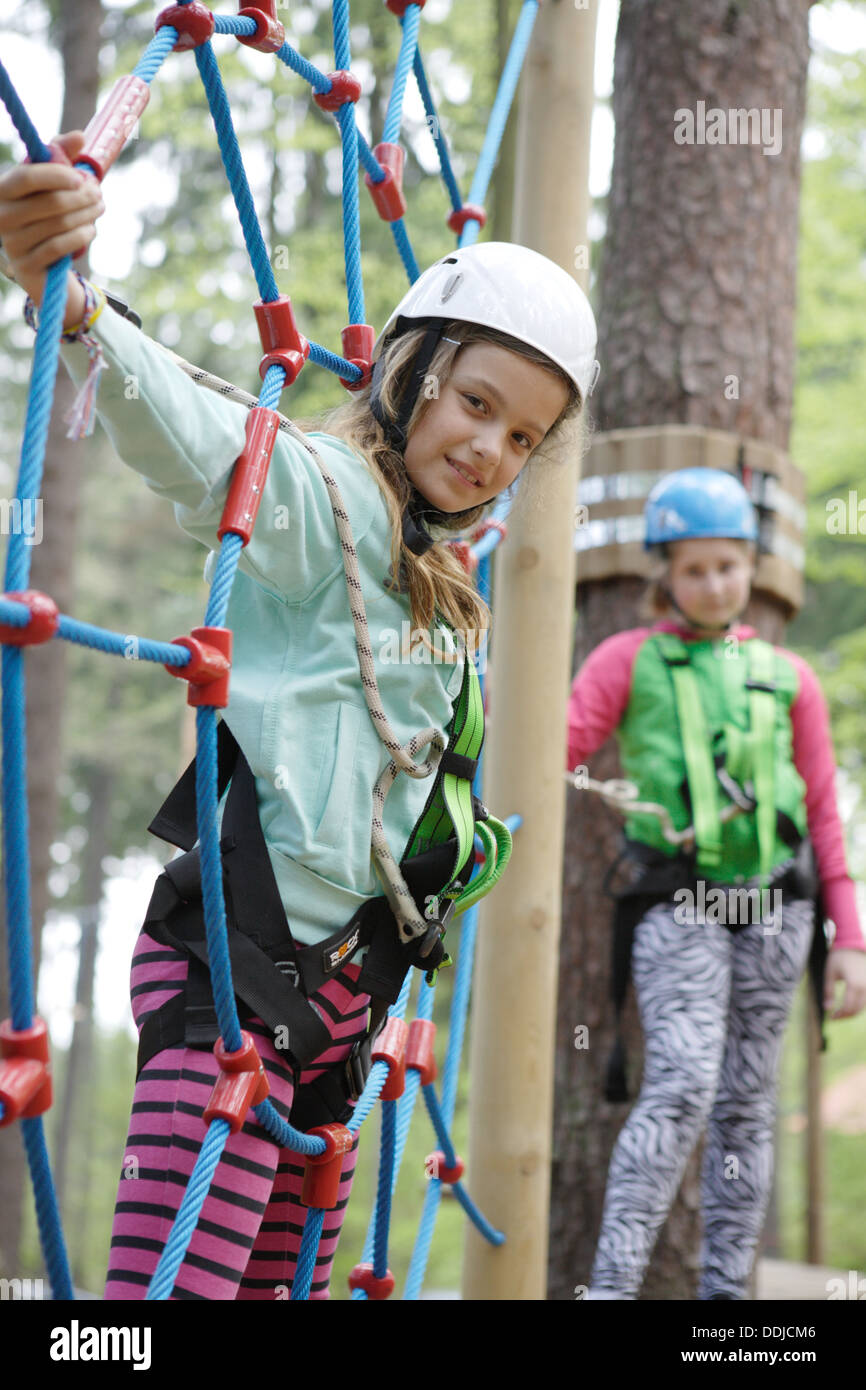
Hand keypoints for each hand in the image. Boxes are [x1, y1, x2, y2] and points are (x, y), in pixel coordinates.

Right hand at [0, 131, 102, 322]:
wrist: (38, 261)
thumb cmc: (43, 211)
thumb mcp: (50, 182)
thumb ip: (61, 155)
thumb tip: (80, 136)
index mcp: (3, 189)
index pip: (28, 177)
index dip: (56, 175)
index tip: (81, 177)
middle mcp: (2, 216)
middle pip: (51, 203)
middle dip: (81, 197)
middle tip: (99, 195)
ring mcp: (12, 243)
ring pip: (59, 225)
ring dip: (87, 215)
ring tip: (99, 208)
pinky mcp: (25, 266)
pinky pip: (61, 246)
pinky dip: (81, 235)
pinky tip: (91, 229)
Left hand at [824, 948, 865, 1019]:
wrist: (852, 946)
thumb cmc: (839, 958)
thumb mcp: (830, 974)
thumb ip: (828, 991)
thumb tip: (827, 1008)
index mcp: (854, 984)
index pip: (848, 1007)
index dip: (840, 1015)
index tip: (831, 1017)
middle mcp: (865, 986)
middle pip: (857, 1009)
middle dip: (846, 1016)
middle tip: (834, 1017)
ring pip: (864, 1006)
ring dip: (853, 1012)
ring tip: (841, 1012)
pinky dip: (859, 1006)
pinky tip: (849, 1006)